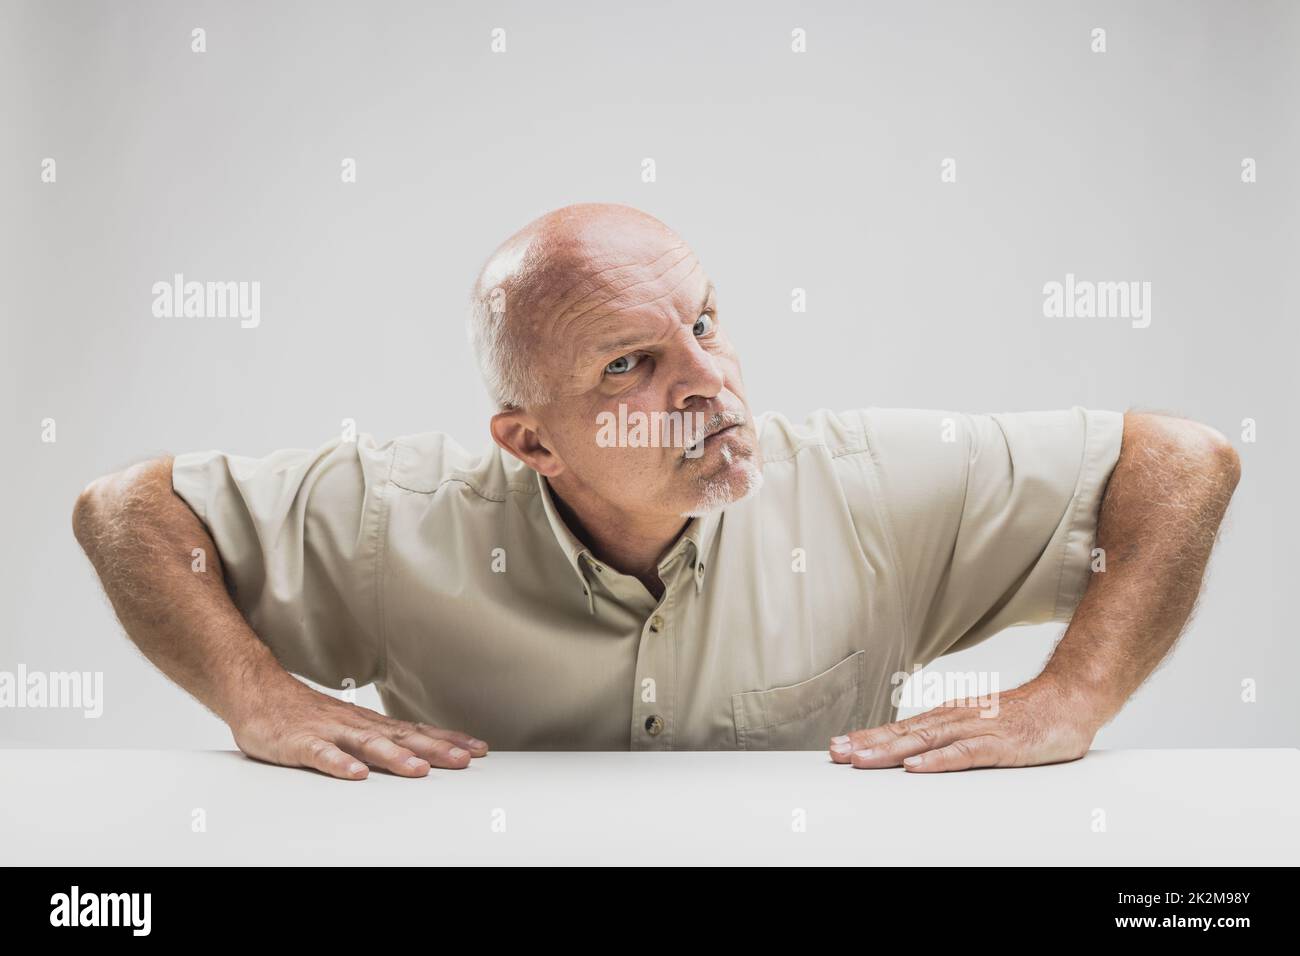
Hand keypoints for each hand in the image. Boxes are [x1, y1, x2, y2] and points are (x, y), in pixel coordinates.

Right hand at [230, 678, 488, 779]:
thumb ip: (380, 740)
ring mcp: (328, 731)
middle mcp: (356, 725)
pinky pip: (320, 754)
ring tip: (418, 769)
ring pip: (366, 744)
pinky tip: (355, 775)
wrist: (258, 692)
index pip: (416, 731)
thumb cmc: (305, 714)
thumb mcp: (350, 727)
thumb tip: (419, 752)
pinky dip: (338, 764)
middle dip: (435, 749)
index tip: (478, 749)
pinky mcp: (299, 742)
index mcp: (369, 724)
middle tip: (464, 760)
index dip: (448, 740)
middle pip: (402, 737)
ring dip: (394, 757)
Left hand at [828, 676, 1100, 772]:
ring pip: (924, 741)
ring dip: (890, 751)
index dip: (868, 737)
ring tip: (861, 759)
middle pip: (903, 733)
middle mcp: (955, 719)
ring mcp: (976, 729)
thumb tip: (915, 753)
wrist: (1067, 700)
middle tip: (836, 752)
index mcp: (948, 716)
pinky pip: (963, 753)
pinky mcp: (998, 744)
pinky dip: (937, 760)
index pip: (900, 728)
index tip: (839, 745)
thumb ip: (948, 738)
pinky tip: (916, 767)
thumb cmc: (1023, 717)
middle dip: (868, 744)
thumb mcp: (977, 726)